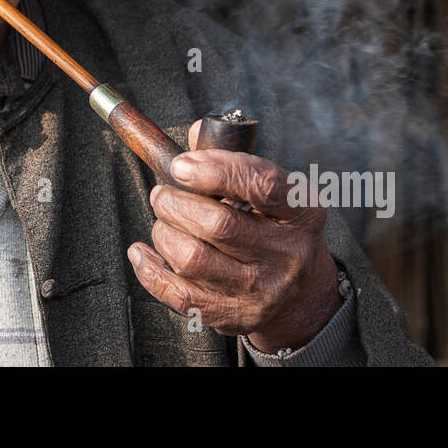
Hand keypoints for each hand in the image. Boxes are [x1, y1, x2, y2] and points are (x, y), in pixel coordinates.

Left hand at [126, 119, 342, 353]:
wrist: (303, 300)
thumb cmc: (279, 230)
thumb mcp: (275, 191)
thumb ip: (233, 158)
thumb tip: (195, 133)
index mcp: (303, 212)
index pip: (262, 185)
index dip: (216, 170)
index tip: (182, 163)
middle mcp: (287, 254)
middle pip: (218, 225)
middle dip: (176, 202)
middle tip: (163, 193)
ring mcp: (260, 291)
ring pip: (193, 259)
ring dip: (164, 231)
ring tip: (164, 219)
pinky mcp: (232, 315)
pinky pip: (178, 294)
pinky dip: (150, 269)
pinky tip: (144, 252)